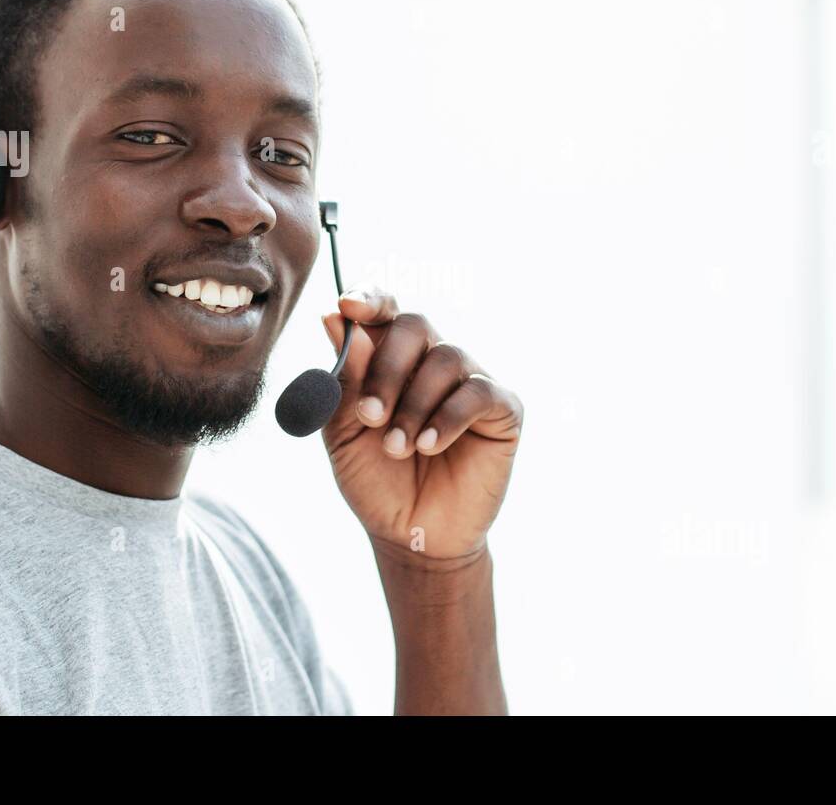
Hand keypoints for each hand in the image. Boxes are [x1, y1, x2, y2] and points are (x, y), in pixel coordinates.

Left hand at [320, 286, 523, 565]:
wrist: (411, 536)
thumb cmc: (376, 481)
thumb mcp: (344, 434)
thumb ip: (343, 382)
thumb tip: (333, 319)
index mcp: (391, 359)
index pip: (385, 311)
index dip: (369, 299)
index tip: (348, 306)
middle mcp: (432, 362)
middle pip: (416, 326)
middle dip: (388, 367)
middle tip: (370, 416)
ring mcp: (470, 383)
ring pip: (447, 359)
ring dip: (414, 405)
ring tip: (397, 448)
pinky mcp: (502, 411)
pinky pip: (478, 394)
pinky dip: (448, 418)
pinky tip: (428, 447)